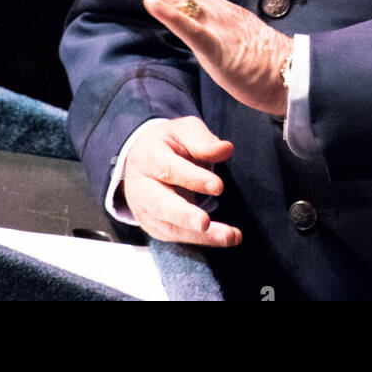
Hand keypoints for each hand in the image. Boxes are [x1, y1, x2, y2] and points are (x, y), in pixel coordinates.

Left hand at [93, 0, 292, 116]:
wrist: (291, 73)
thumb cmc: (257, 59)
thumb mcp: (220, 34)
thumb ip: (199, 21)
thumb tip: (180, 12)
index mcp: (204, 5)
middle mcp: (205, 6)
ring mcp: (211, 23)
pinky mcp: (217, 46)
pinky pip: (190, 28)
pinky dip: (169, 14)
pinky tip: (150, 1)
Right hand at [122, 117, 241, 246]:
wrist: (142, 157)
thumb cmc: (168, 143)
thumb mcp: (184, 131)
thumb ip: (203, 141)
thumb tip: (225, 149)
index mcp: (148, 157)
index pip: (168, 169)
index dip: (193, 178)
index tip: (218, 186)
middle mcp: (142, 186)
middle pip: (160, 204)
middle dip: (184, 215)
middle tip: (205, 223)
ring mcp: (144, 209)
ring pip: (169, 227)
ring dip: (200, 236)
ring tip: (230, 236)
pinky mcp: (153, 225)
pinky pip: (175, 237)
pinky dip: (200, 240)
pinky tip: (223, 237)